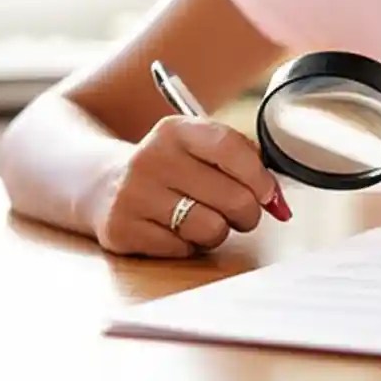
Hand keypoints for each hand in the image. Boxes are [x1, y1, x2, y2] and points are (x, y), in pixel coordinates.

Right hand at [87, 116, 292, 257]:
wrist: (101, 183)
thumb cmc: (169, 167)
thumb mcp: (197, 147)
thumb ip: (242, 161)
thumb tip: (278, 203)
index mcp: (174, 130)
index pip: (231, 149)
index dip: (260, 177)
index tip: (269, 193)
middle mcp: (151, 158)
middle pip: (232, 197)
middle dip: (248, 212)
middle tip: (241, 213)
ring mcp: (133, 195)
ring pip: (212, 228)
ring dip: (218, 231)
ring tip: (203, 219)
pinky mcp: (122, 230)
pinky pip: (183, 249)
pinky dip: (188, 245)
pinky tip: (174, 229)